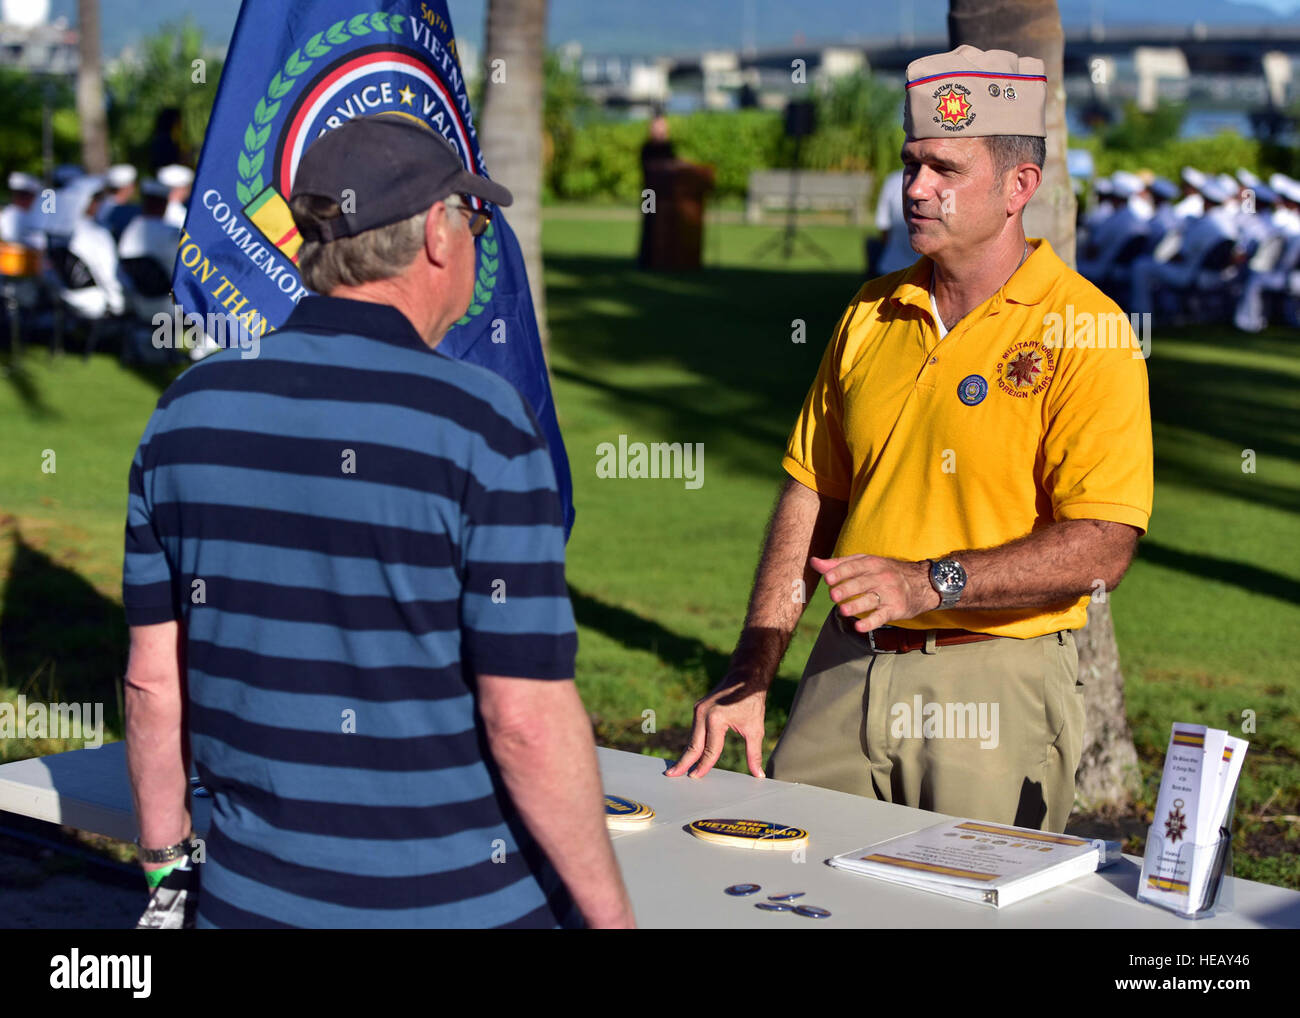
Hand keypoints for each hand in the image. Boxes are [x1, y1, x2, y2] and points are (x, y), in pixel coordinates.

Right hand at [665, 675, 766, 779]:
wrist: (746, 677)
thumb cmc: (752, 703)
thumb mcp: (755, 729)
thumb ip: (754, 754)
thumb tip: (759, 775)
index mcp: (716, 720)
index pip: (710, 750)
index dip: (704, 766)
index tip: (696, 778)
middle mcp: (703, 714)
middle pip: (693, 745)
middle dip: (684, 762)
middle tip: (671, 775)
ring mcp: (699, 710)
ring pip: (693, 738)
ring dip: (687, 753)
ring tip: (679, 768)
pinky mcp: (698, 708)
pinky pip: (695, 730)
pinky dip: (693, 743)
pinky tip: (690, 753)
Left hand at [810, 554, 939, 632]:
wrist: (922, 583)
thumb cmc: (886, 571)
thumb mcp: (865, 563)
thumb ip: (839, 564)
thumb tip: (814, 562)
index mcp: (871, 563)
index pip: (853, 567)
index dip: (840, 573)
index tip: (828, 579)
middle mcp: (880, 577)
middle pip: (861, 583)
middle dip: (846, 589)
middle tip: (833, 595)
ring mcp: (889, 594)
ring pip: (870, 600)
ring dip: (856, 606)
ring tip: (842, 610)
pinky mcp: (895, 609)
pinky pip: (881, 616)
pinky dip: (870, 623)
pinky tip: (859, 627)